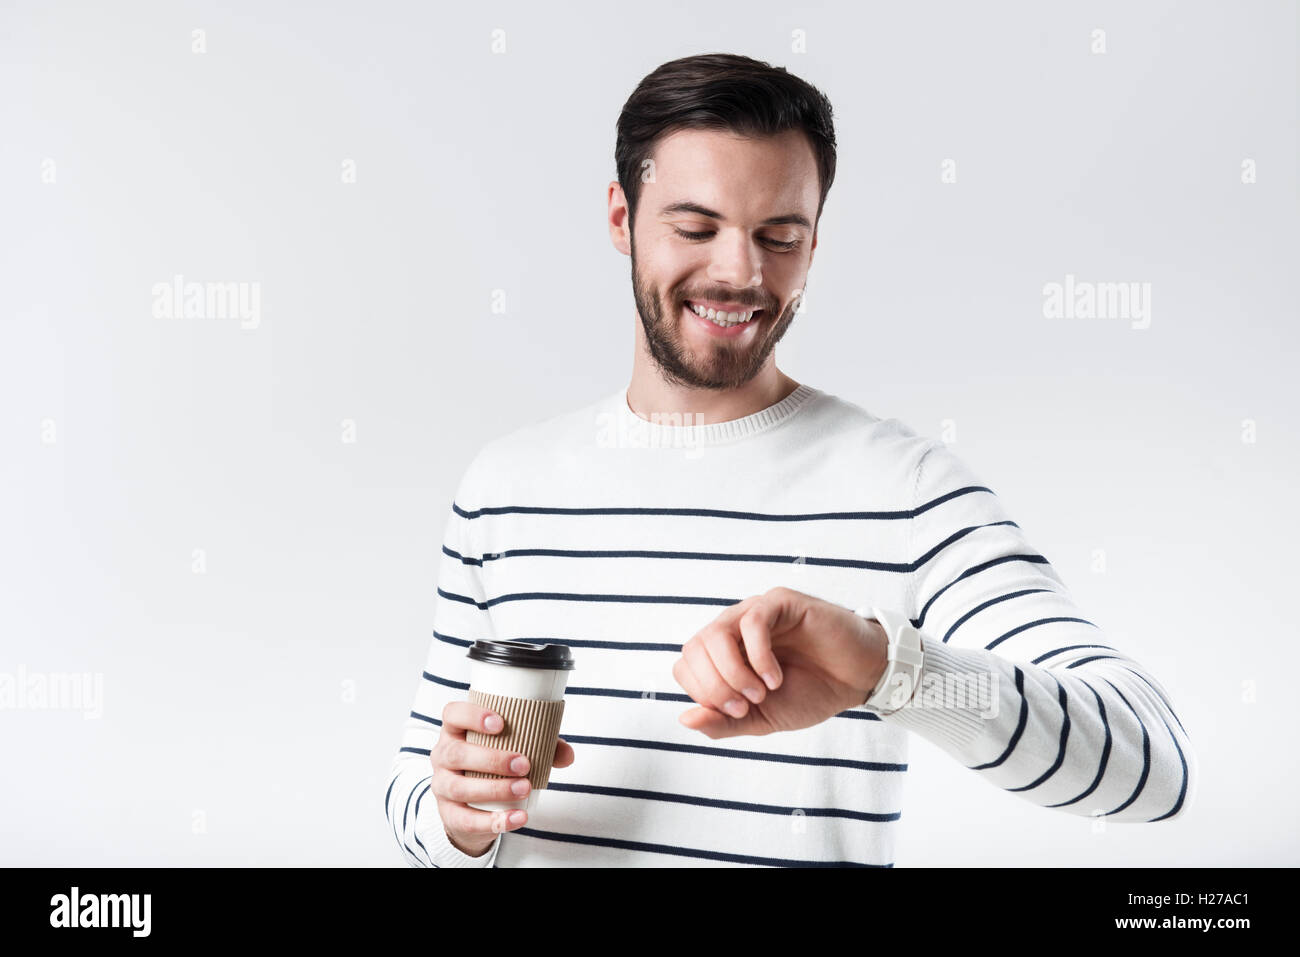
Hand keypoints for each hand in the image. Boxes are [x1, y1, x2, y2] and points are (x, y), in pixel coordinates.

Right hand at [431, 700, 575, 856]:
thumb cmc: (495, 765)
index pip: (453, 714)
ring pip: (459, 787)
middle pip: (456, 753)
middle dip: (492, 759)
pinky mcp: (449, 814)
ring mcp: (442, 786)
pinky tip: (517, 817)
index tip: (500, 724)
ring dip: (494, 788)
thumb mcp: (513, 749)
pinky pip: (466, 819)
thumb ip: (542, 747)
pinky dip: (493, 820)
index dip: (472, 716)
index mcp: (456, 731)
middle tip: (524, 764)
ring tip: (525, 788)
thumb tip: (568, 755)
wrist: (473, 806)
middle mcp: (443, 756)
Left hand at [672, 586, 888, 738]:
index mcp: (723, 654)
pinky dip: (758, 656)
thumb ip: (723, 722)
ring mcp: (755, 612)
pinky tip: (776, 677)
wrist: (857, 680)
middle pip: (694, 649)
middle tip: (748, 705)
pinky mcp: (780, 602)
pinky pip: (752, 621)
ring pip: (716, 633)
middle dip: (716, 686)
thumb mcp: (761, 719)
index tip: (738, 713)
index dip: (703, 693)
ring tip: (762, 693)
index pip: (685, 666)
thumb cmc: (810, 693)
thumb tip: (684, 718)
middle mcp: (733, 629)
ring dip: (733, 672)